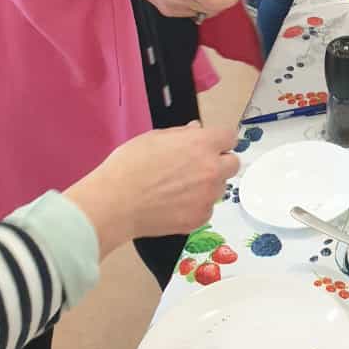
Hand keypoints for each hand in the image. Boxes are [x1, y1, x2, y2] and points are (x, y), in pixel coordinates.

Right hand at [65, 124, 238, 256]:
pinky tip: (175, 204)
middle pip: (232, 163)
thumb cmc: (129, 166)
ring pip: (220, 187)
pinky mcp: (199, 218)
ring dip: (208, 186)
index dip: (219, 141)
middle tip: (198, 167)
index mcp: (202, 144)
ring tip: (180, 188)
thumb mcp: (154, 138)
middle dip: (219, 163)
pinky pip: (207, 209)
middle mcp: (211, 169)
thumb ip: (182, 134)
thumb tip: (197, 130)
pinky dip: (196, 207)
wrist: (115, 203)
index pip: (230, 136)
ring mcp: (207, 196)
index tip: (212, 145)